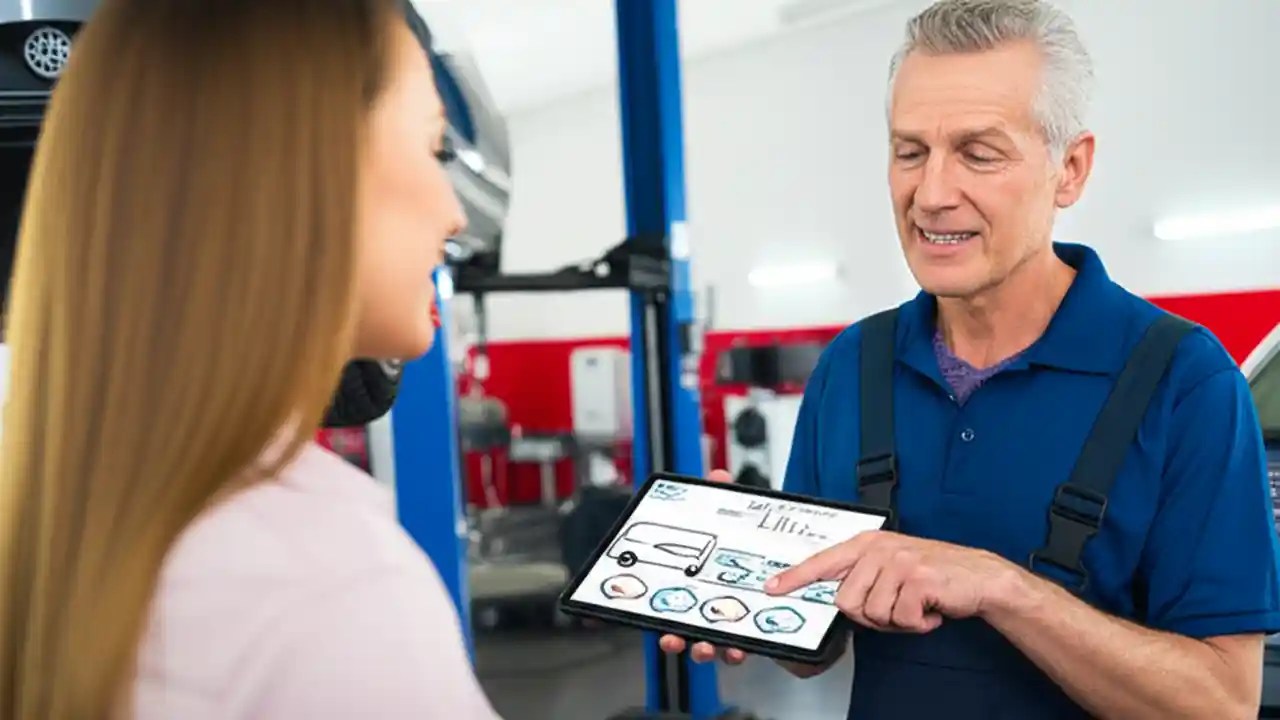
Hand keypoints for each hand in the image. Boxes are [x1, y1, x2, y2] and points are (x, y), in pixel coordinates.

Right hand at [657, 468, 747, 665]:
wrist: (805, 569)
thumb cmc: (761, 549)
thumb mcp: (743, 523)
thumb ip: (726, 500)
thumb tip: (718, 477)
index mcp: (703, 583)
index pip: (678, 598)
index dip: (662, 610)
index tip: (656, 614)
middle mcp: (713, 608)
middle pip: (686, 629)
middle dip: (676, 637)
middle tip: (673, 636)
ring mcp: (733, 625)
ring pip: (711, 645)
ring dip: (704, 649)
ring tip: (707, 646)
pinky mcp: (757, 636)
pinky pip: (743, 649)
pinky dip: (737, 651)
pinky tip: (740, 648)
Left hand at [766, 530, 1021, 633]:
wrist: (979, 576)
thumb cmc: (933, 574)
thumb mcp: (891, 566)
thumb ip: (862, 576)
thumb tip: (837, 600)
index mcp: (867, 544)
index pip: (822, 561)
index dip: (795, 577)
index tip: (773, 587)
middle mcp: (879, 549)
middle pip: (847, 601)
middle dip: (871, 616)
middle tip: (897, 607)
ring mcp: (899, 562)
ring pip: (873, 614)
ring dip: (897, 621)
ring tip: (916, 605)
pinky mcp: (918, 579)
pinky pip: (901, 619)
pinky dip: (918, 624)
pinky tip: (930, 609)